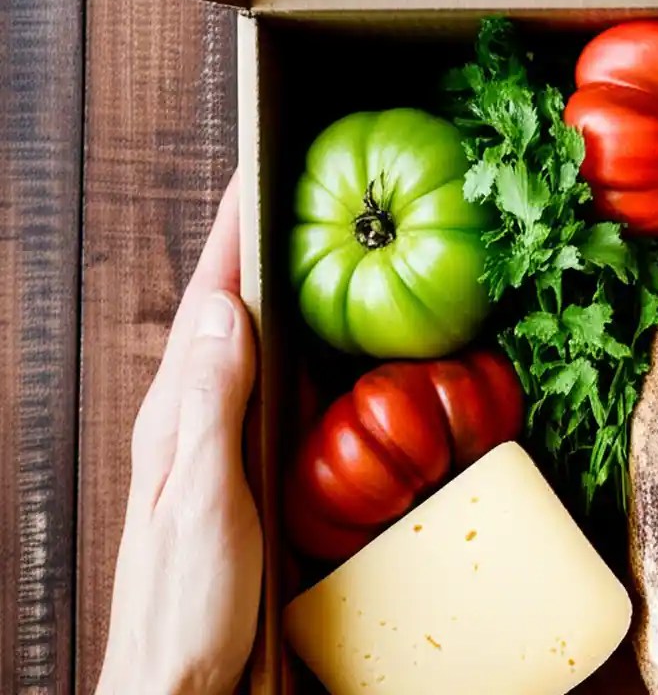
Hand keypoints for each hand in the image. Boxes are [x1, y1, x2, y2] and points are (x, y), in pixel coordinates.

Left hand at [97, 171, 262, 694]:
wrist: (182, 679)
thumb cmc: (186, 602)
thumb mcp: (201, 495)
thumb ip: (211, 402)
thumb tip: (224, 307)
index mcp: (177, 412)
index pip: (208, 300)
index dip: (232, 234)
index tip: (258, 175)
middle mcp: (194, 418)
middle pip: (227, 310)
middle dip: (256, 245)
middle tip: (295, 196)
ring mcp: (218, 445)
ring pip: (250, 348)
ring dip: (276, 293)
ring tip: (309, 249)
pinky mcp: (246, 473)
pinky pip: (271, 392)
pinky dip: (294, 353)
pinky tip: (317, 349)